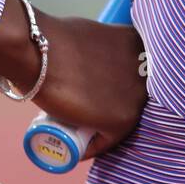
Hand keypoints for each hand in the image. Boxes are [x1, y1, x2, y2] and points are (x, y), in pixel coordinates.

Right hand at [31, 12, 148, 158]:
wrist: (39, 51)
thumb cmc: (54, 39)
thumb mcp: (90, 35)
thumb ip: (99, 47)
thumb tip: (90, 61)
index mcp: (137, 43)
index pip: (129, 74)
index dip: (114, 88)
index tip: (95, 96)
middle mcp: (145, 69)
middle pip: (128, 96)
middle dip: (110, 106)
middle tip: (86, 114)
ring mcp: (136, 94)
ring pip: (120, 119)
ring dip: (103, 129)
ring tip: (79, 133)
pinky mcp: (123, 118)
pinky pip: (109, 140)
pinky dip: (94, 147)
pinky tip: (78, 148)